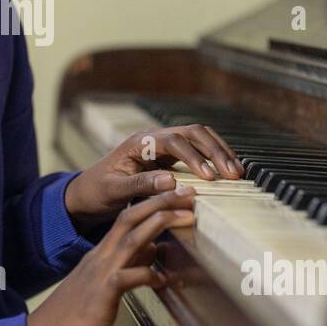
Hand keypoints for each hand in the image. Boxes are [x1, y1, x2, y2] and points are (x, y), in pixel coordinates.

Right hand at [28, 186, 196, 325]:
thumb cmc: (74, 317)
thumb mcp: (104, 285)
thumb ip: (128, 265)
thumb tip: (154, 250)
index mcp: (100, 254)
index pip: (127, 218)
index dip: (153, 204)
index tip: (177, 196)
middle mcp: (99, 258)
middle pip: (130, 218)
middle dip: (160, 202)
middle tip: (188, 192)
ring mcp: (99, 274)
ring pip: (131, 239)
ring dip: (159, 224)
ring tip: (185, 216)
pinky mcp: (100, 296)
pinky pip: (127, 278)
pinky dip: (148, 274)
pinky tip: (163, 280)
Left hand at [63, 122, 242, 231]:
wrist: (88, 192)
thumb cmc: (98, 191)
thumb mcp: (114, 190)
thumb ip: (141, 184)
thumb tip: (172, 181)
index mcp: (139, 142)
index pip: (173, 141)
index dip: (194, 157)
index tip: (209, 177)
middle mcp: (153, 138)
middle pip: (192, 133)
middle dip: (215, 151)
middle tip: (233, 174)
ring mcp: (163, 145)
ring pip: (199, 137)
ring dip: (219, 152)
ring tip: (238, 172)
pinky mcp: (170, 155)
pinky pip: (197, 149)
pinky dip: (214, 157)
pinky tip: (228, 171)